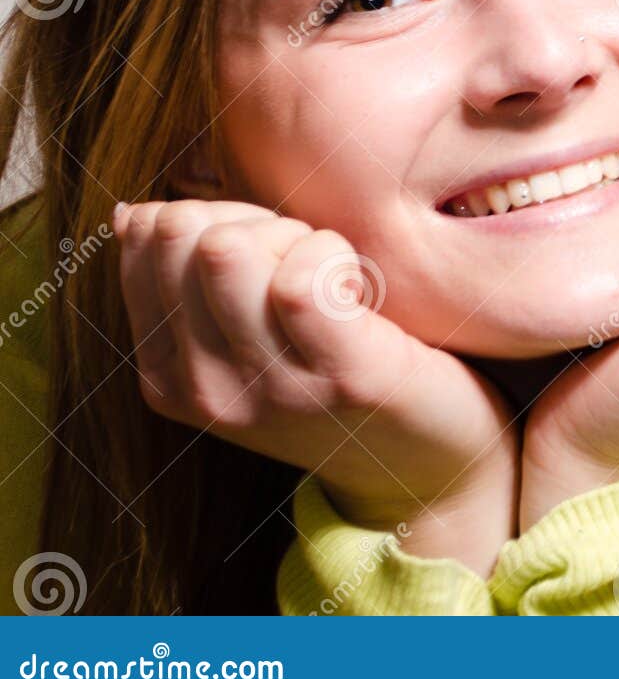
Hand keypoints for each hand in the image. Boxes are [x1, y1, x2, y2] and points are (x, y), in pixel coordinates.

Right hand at [113, 199, 517, 573]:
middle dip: (254, 220)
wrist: (423, 464)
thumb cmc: (333, 370)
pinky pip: (301, 281)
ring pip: (229, 250)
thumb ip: (189, 279)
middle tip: (303, 261)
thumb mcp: (244, 335)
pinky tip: (356, 286)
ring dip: (293, 236)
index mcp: (167, 374)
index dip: (218, 214)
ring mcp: (269, 390)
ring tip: (330, 275)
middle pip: (188, 235)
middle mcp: (203, 389)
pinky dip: (331, 255)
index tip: (266, 251)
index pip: (149, 240)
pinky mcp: (343, 376)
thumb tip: (134, 214)